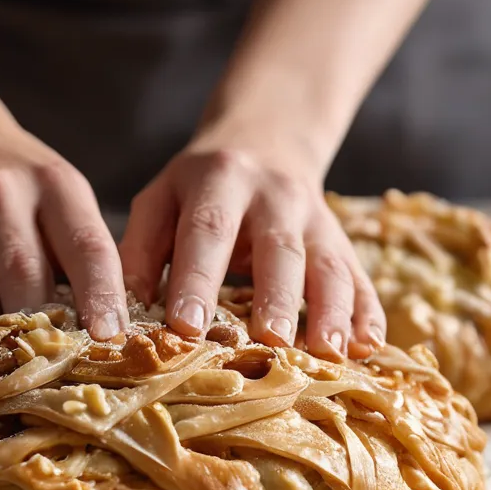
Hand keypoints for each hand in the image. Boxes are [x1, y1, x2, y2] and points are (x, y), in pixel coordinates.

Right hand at [0, 117, 128, 353]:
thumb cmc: (22, 193)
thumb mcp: (65, 202)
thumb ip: (88, 259)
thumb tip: (113, 338)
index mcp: (52, 185)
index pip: (84, 245)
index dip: (99, 295)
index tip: (107, 339)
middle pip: (19, 276)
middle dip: (38, 333)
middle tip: (52, 380)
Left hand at [119, 136, 385, 359]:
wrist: (267, 137)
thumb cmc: (198, 189)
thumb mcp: (161, 200)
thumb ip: (139, 251)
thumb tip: (120, 314)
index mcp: (219, 179)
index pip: (207, 231)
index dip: (197, 277)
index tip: (186, 326)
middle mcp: (275, 195)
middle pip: (279, 248)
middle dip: (276, 296)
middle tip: (270, 342)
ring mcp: (316, 218)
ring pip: (327, 263)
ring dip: (332, 309)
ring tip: (330, 352)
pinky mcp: (341, 241)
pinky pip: (359, 276)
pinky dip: (367, 313)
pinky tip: (369, 347)